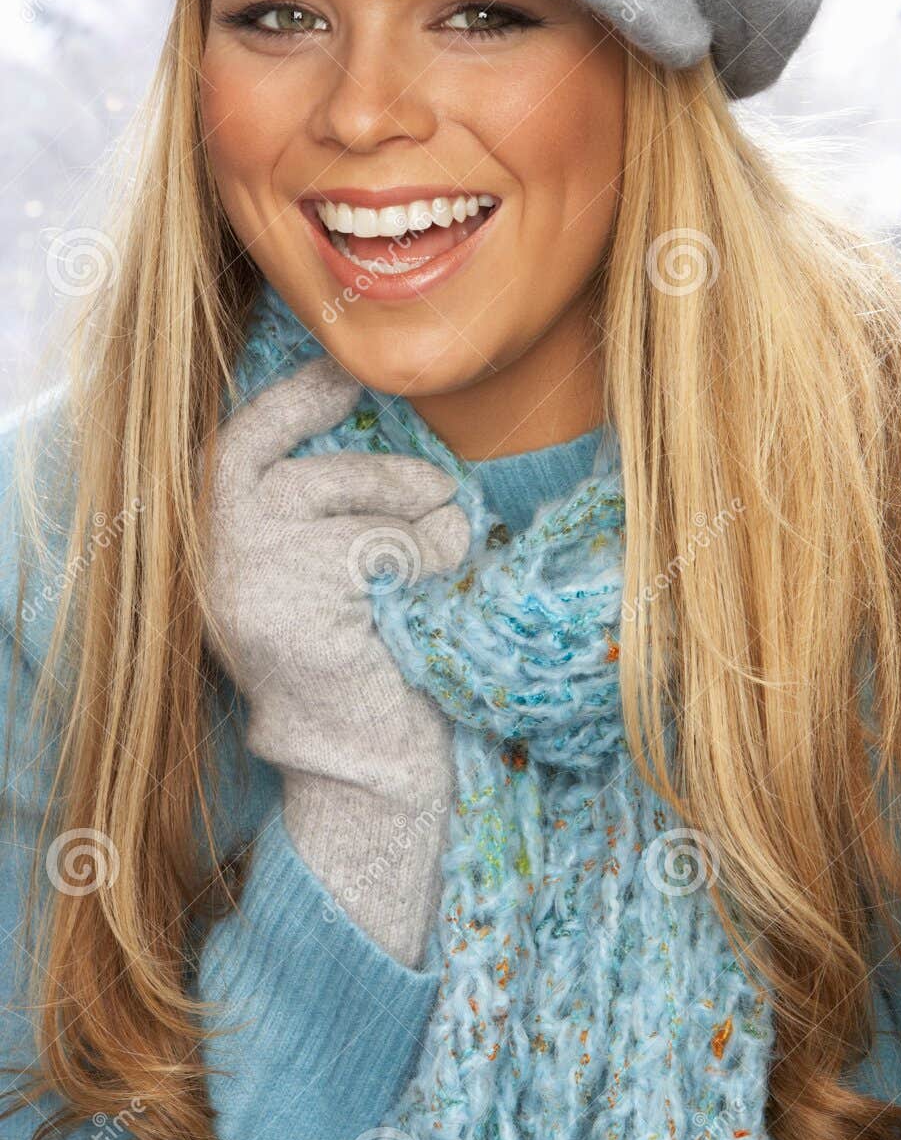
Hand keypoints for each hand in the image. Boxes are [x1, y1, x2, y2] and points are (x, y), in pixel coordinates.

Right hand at [201, 352, 470, 964]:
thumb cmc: (357, 662)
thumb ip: (320, 510)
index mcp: (214, 543)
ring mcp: (245, 576)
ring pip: (349, 501)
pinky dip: (427, 554)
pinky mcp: (292, 599)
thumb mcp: (321, 574)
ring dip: (416, 513)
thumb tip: (369, 414)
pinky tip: (436, 583)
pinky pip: (381, 541)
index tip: (347, 376)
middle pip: (306, 469)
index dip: (293, 402)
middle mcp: (214, 555)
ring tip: (447, 543)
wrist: (361, 763)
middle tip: (442, 488)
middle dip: (386, 472)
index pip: (239, 445)